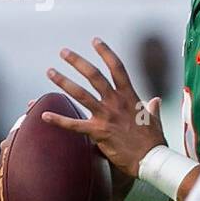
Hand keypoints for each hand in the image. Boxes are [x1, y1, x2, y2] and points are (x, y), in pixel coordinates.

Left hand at [41, 38, 166, 182]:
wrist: (151, 159)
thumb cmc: (154, 141)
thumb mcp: (155, 120)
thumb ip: (153, 108)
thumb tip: (155, 101)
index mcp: (130, 97)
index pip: (117, 68)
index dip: (106, 52)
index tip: (95, 41)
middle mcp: (116, 102)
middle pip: (94, 76)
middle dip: (77, 62)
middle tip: (64, 52)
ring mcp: (106, 116)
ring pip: (81, 94)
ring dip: (63, 82)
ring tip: (50, 72)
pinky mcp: (98, 132)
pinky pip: (74, 124)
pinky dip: (58, 120)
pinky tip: (44, 115)